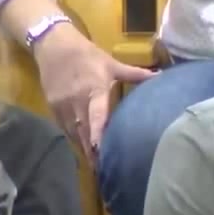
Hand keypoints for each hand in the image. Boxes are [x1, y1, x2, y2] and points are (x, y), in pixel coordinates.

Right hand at [33, 25, 155, 160]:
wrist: (53, 45)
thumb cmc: (87, 54)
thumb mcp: (111, 63)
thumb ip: (135, 74)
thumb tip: (160, 75)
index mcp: (94, 90)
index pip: (97, 116)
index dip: (99, 134)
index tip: (103, 151)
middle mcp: (77, 101)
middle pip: (84, 131)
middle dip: (92, 151)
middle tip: (103, 169)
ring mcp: (62, 106)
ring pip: (73, 133)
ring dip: (83, 148)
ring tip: (94, 165)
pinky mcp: (53, 108)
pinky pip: (64, 128)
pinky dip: (73, 139)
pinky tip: (82, 149)